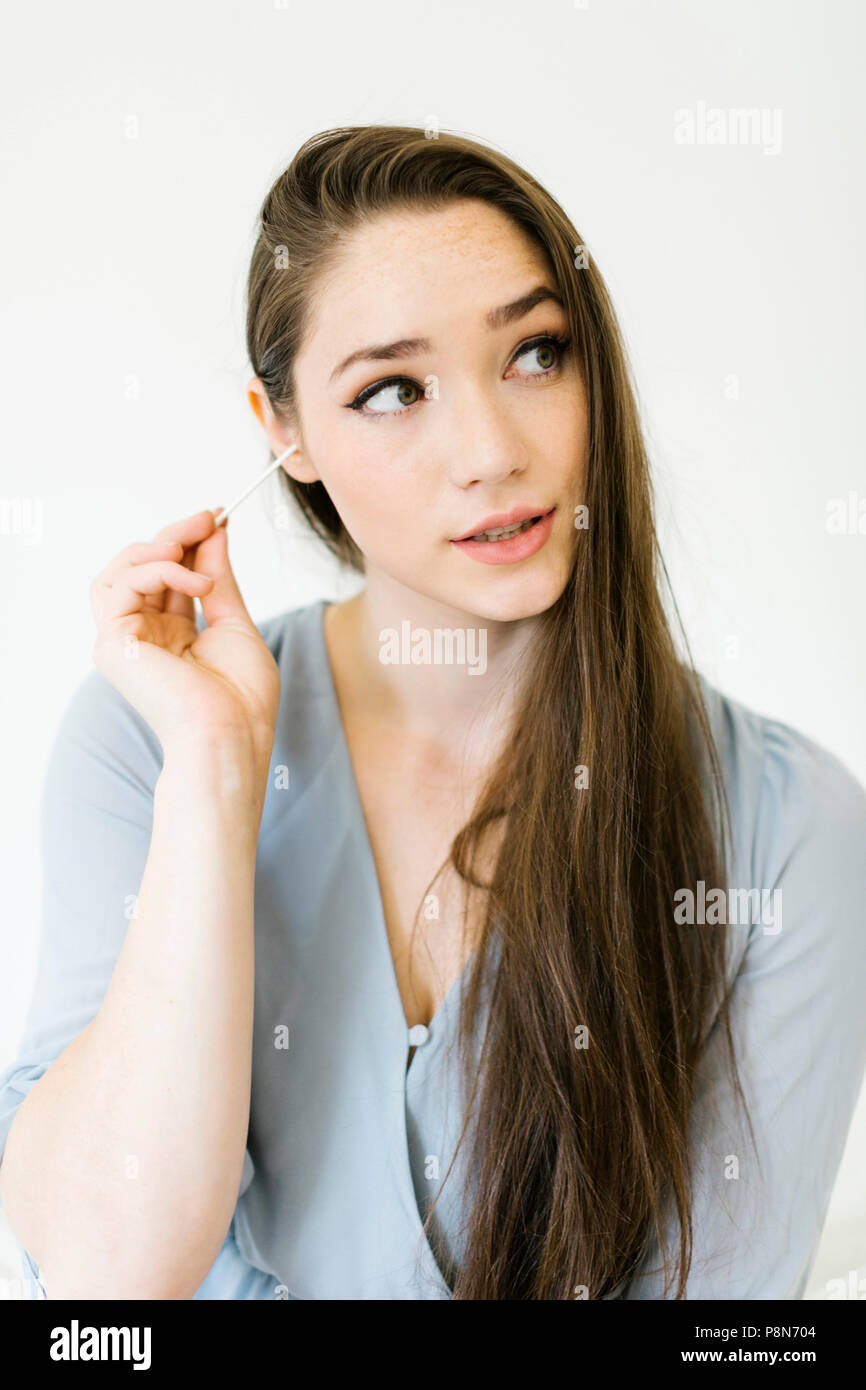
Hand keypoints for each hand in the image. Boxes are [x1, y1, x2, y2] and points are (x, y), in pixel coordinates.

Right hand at [89, 509, 280, 764]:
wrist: (233, 733)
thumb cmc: (241, 696)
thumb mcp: (234, 621)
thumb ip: (219, 577)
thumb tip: (216, 532)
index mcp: (169, 634)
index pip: (165, 575)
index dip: (187, 543)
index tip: (216, 517)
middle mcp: (141, 636)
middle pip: (137, 568)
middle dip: (173, 537)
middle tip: (208, 517)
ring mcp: (122, 641)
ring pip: (118, 573)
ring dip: (158, 547)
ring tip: (195, 542)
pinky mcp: (112, 644)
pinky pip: (123, 588)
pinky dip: (158, 572)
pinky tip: (196, 582)